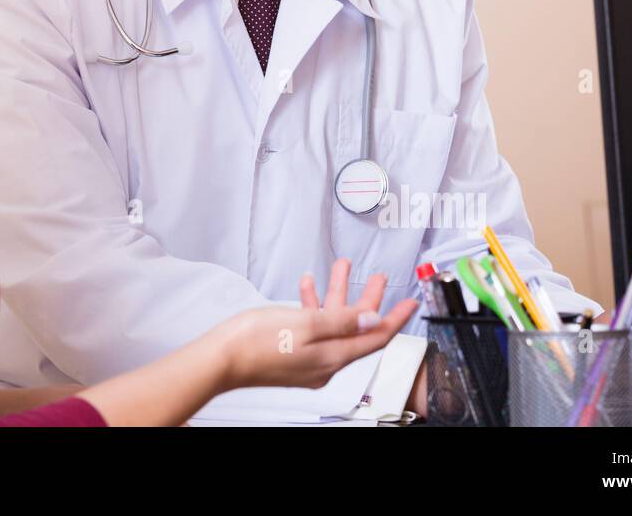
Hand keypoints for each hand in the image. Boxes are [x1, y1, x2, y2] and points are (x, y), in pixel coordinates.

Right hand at [214, 259, 416, 389]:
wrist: (220, 359)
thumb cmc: (256, 343)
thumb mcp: (304, 325)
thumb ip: (341, 321)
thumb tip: (372, 319)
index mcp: (332, 357)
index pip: (374, 337)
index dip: (394, 318)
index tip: (410, 303)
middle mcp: (324, 362)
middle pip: (356, 329)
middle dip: (367, 300)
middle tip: (378, 278)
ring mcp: (307, 359)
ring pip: (333, 323)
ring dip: (338, 294)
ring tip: (342, 268)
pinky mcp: (291, 353)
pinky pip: (312, 326)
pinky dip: (313, 304)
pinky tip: (306, 286)